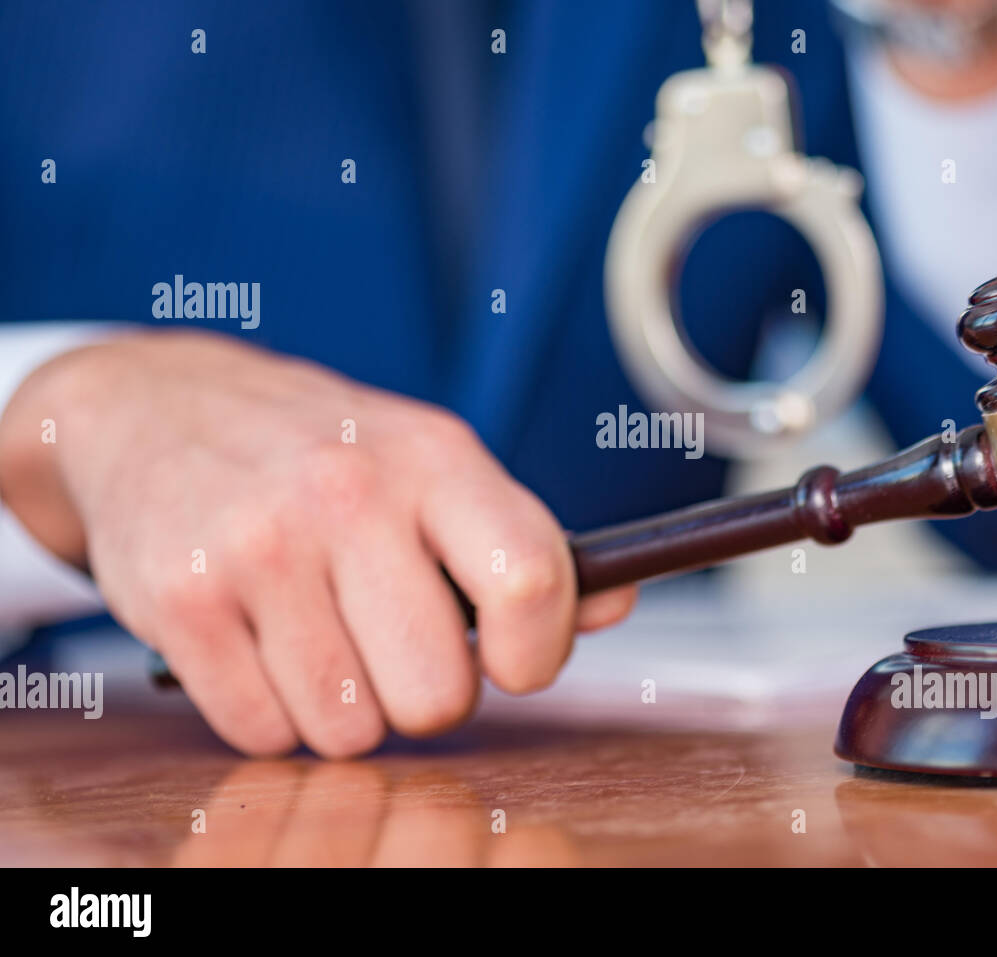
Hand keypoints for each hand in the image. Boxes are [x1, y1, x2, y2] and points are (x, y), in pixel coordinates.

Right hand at [0, 330, 636, 756]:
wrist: (157, 405)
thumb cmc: (319, 449)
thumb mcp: (431, 465)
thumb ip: (525, 542)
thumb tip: (614, 604)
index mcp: (434, 457)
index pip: (531, 580)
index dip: (539, 653)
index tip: (518, 663)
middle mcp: (348, 495)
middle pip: (439, 693)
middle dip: (428, 693)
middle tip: (396, 645)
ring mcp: (260, 548)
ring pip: (351, 730)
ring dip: (345, 706)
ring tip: (320, 633)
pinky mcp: (184, 601)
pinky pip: (264, 732)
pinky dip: (271, 711)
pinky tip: (261, 642)